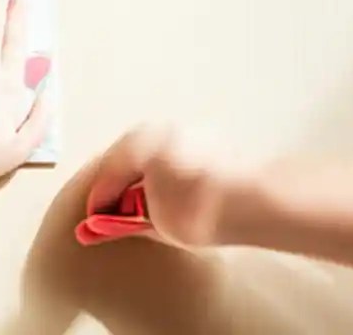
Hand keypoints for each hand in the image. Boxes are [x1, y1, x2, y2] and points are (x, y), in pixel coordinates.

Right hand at [86, 124, 243, 246]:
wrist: (258, 202)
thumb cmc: (201, 208)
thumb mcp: (157, 223)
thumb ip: (131, 220)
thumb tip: (120, 221)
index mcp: (137, 142)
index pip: (107, 172)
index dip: (99, 200)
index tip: (94, 219)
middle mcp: (160, 129)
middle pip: (130, 158)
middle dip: (122, 185)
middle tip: (116, 211)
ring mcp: (188, 131)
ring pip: (155, 156)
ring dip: (146, 179)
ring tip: (146, 206)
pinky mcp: (213, 142)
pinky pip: (177, 157)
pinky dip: (168, 175)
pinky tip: (173, 195)